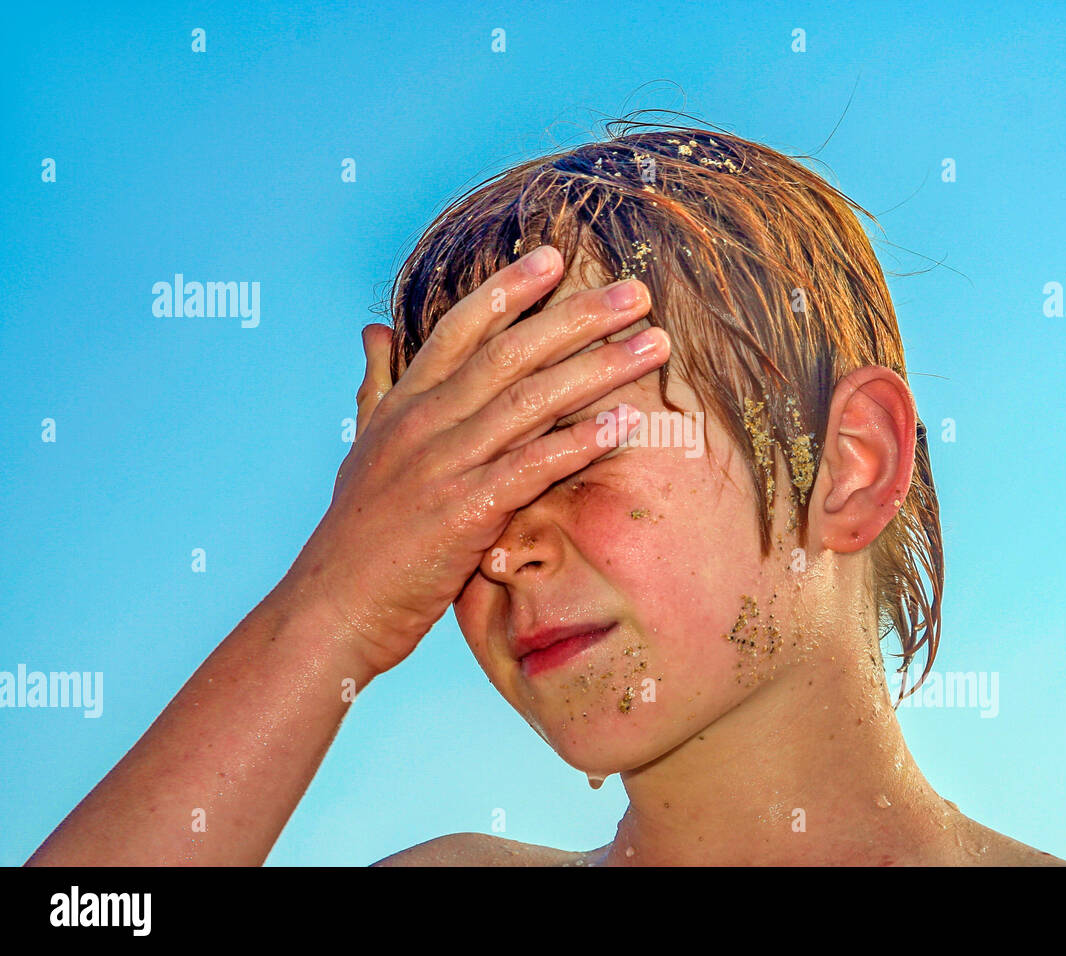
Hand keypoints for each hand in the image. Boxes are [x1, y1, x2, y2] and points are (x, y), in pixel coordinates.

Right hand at [279, 246, 668, 673]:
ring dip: (599, 367)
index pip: (460, 328)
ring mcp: (445, 464)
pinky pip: (533, 465)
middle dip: (578, 316)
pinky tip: (625, 421)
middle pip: (512, 352)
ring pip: (531, 400)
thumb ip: (375, 386)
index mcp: (404, 404)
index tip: (555, 256)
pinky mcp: (466, 512)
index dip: (508, 289)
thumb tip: (372, 330)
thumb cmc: (357, 534)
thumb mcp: (361, 448)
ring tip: (654, 345)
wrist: (332, 608)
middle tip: (636, 292)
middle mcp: (425, 422)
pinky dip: (580, 441)